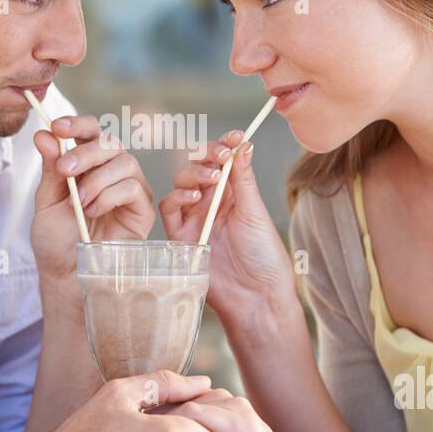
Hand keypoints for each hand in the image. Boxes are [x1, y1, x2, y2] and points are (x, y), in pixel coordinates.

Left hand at [31, 114, 154, 281]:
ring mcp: (130, 188)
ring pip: (124, 162)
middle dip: (85, 152)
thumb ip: (50, 168)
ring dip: (97, 179)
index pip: (90, 131)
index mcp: (87, 164)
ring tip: (80, 203)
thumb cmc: (57, 239)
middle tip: (65, 170)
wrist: (67, 275)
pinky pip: (133, 187)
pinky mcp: (142, 209)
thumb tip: (43, 134)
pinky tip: (94, 212)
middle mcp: (112, 171)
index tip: (57, 127)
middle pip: (109, 141)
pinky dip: (109, 196)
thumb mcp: (47, 201)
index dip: (76, 124)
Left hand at [157, 389, 329, 431]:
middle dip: (144, 416)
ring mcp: (232, 409)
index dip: (145, 417)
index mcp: (218, 408)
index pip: (173, 401)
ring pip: (179, 405)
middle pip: (172, 398)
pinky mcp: (238, 423)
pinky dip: (170, 431)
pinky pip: (194, 417)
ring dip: (152, 422)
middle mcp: (225, 401)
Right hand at [158, 130, 295, 322]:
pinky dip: (177, 197)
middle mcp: (212, 202)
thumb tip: (244, 145)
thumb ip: (243, 179)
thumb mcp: (255, 213)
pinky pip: (169, 209)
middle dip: (208, 154)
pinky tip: (194, 198)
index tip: (236, 135)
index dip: (226, 145)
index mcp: (233, 194)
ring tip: (211, 179)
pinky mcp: (181, 236)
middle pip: (199, 166)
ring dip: (193, 174)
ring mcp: (195, 218)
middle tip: (221, 155)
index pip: (223, 161)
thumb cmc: (263, 256)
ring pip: (182, 183)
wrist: (255, 296)